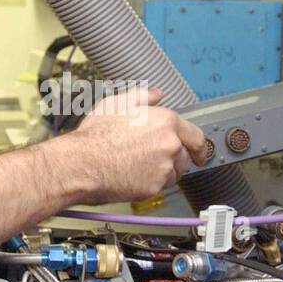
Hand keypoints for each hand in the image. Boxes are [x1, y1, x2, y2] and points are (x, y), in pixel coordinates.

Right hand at [65, 87, 208, 203]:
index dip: (200, 147)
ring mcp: (164, 167)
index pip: (196, 136)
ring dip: (162, 171)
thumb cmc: (95, 135)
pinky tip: (132, 175)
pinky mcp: (155, 186)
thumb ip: (142, 96)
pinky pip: (160, 187)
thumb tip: (156, 94)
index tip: (201, 154)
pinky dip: (151, 183)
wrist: (82, 163)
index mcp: (165, 121)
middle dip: (172, 158)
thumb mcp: (116, 104)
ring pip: (173, 173)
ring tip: (137, 166)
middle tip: (150, 158)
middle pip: (184, 156)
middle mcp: (170, 144)